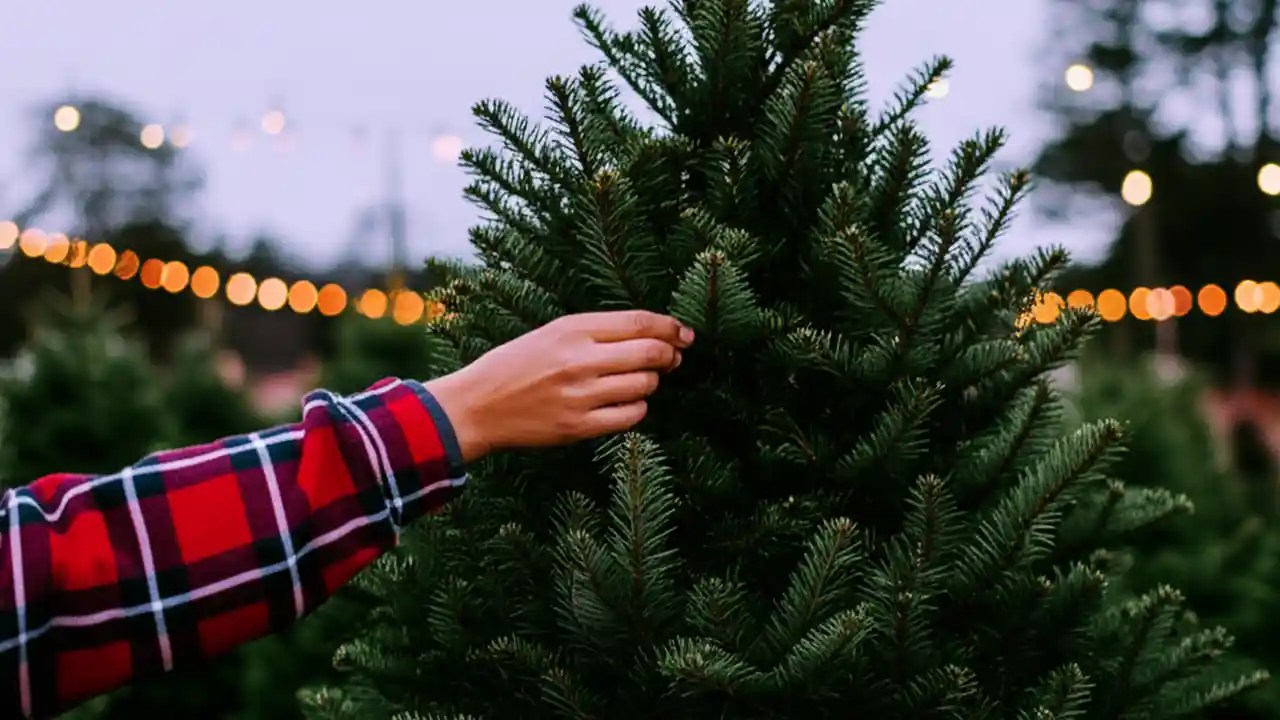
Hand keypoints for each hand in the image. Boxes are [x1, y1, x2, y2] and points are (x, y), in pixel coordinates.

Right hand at [425, 310, 694, 462]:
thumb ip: (597, 332)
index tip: (684, 334)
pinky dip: (637, 408)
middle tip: (672, 358)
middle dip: (670, 355)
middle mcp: (580, 359)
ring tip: (640, 381)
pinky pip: (631, 415)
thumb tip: (651, 335)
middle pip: (651, 352)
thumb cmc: (514, 366)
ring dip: (652, 382)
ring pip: (645, 385)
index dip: (670, 327)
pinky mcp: (580, 426)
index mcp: (572, 329)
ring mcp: (581, 395)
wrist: (476, 406)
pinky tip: (626, 403)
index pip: (640, 322)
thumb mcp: (551, 333)